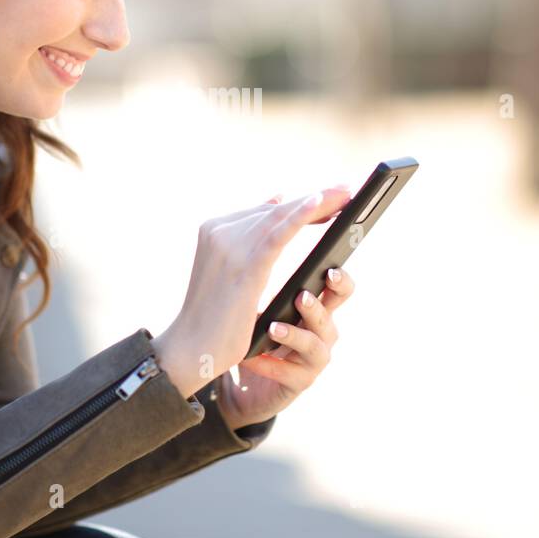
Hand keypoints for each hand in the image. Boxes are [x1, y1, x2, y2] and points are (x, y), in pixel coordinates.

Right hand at [152, 187, 352, 399]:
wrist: (191, 348)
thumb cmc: (215, 314)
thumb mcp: (231, 270)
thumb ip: (252, 237)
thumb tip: (278, 200)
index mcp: (214, 229)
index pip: (265, 212)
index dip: (299, 203)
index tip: (329, 195)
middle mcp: (219, 230)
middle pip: (276, 210)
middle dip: (315, 199)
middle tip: (346, 190)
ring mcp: (228, 245)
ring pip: (280, 217)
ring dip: (317, 203)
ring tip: (345, 194)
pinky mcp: (244, 265)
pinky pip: (278, 234)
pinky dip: (301, 215)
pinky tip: (320, 205)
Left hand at [218, 258, 354, 429]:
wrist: (244, 386)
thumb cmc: (259, 338)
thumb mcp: (264, 312)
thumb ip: (270, 294)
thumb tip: (256, 265)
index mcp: (318, 311)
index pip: (340, 292)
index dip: (341, 282)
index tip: (330, 271)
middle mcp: (323, 335)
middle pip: (328, 319)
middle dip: (315, 308)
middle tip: (301, 297)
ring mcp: (314, 361)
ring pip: (314, 346)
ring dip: (293, 335)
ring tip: (272, 328)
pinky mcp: (299, 383)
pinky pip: (287, 373)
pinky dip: (267, 363)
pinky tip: (249, 357)